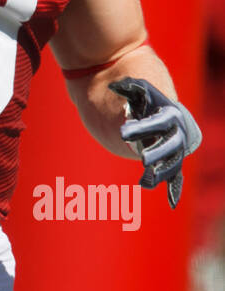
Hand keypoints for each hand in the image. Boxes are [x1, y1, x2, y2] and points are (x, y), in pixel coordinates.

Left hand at [109, 77, 201, 207]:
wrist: (159, 107)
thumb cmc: (147, 98)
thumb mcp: (137, 89)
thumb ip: (127, 87)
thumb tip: (113, 85)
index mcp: (170, 115)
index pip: (158, 122)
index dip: (142, 128)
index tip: (122, 133)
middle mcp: (177, 133)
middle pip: (171, 144)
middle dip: (158, 152)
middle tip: (142, 159)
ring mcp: (175, 148)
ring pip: (173, 163)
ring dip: (162, 172)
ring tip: (147, 182)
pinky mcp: (170, 160)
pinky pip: (176, 176)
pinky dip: (174, 189)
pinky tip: (171, 204)